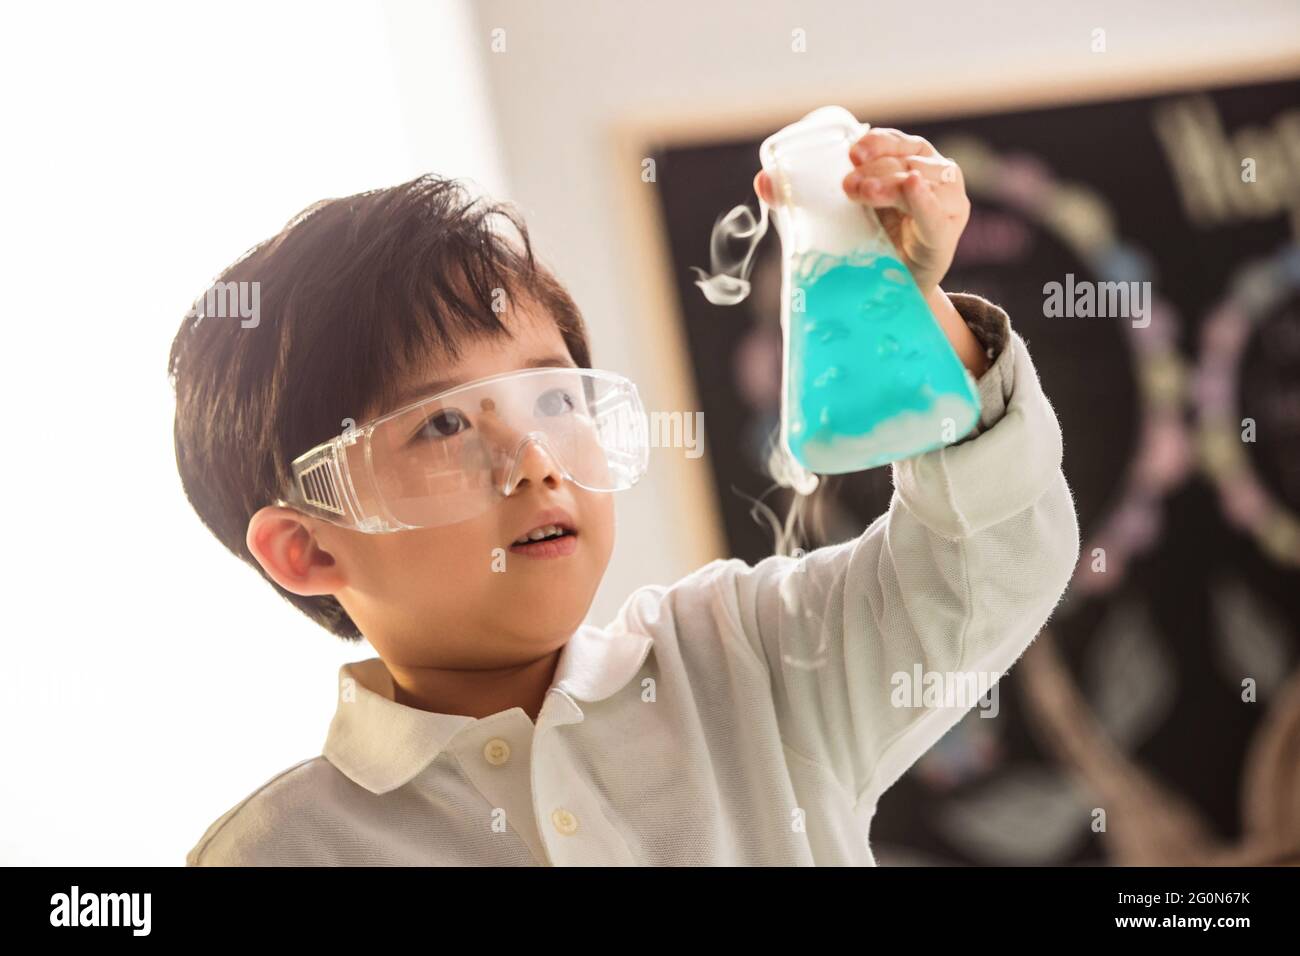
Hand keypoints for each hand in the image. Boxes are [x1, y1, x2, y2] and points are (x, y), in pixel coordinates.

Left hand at [753, 127, 968, 296]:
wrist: (890, 296)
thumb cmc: (868, 247)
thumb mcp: (839, 218)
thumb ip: (806, 199)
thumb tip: (762, 180)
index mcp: (907, 164)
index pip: (897, 142)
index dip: (876, 141)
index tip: (850, 152)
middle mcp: (932, 177)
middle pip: (908, 158)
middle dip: (877, 165)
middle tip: (847, 184)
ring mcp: (945, 203)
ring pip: (921, 178)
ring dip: (890, 181)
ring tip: (863, 193)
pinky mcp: (946, 235)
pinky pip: (937, 213)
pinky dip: (924, 200)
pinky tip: (914, 188)